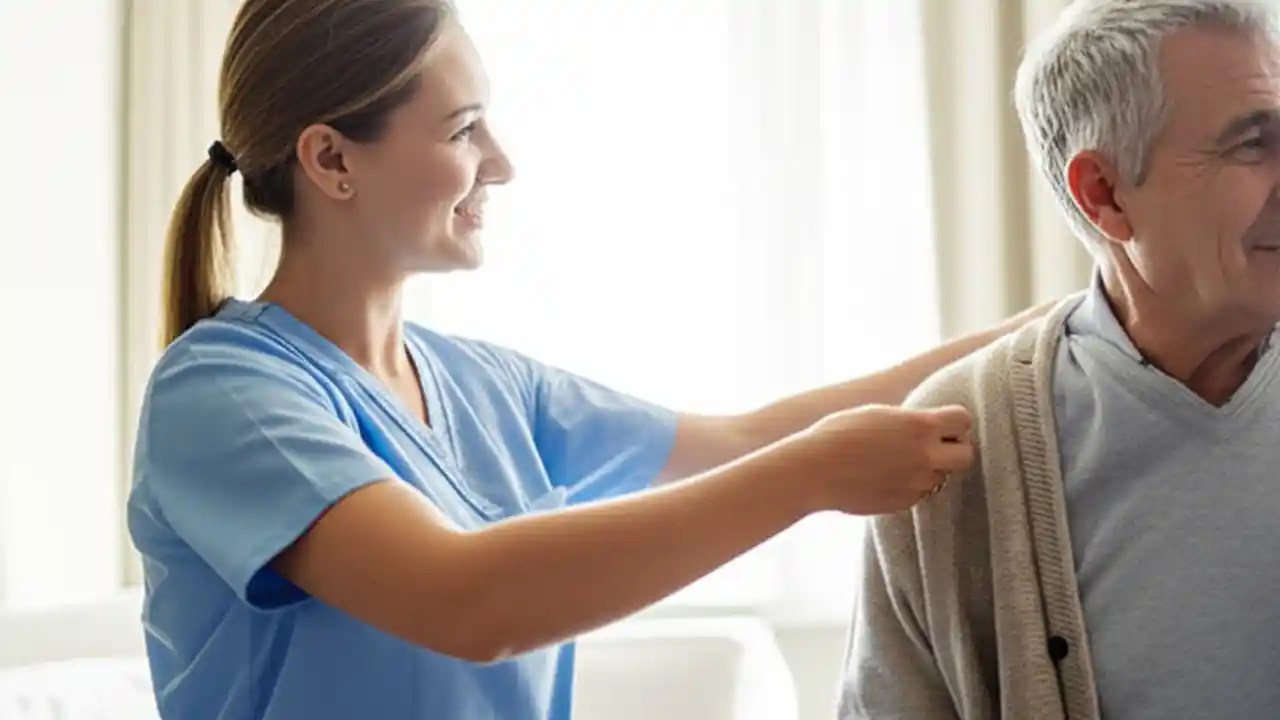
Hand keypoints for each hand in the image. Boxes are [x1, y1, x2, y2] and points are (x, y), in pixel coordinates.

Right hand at [787, 404, 974, 514]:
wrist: (813, 470)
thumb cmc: (838, 434)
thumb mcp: (878, 414)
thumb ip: (910, 421)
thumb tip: (929, 426)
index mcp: (919, 425)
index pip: (963, 420)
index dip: (953, 421)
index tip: (939, 423)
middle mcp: (924, 456)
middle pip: (966, 455)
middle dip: (953, 449)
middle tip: (931, 446)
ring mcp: (916, 483)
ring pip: (943, 477)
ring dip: (930, 469)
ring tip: (901, 462)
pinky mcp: (903, 503)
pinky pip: (921, 493)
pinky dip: (912, 485)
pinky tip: (887, 477)